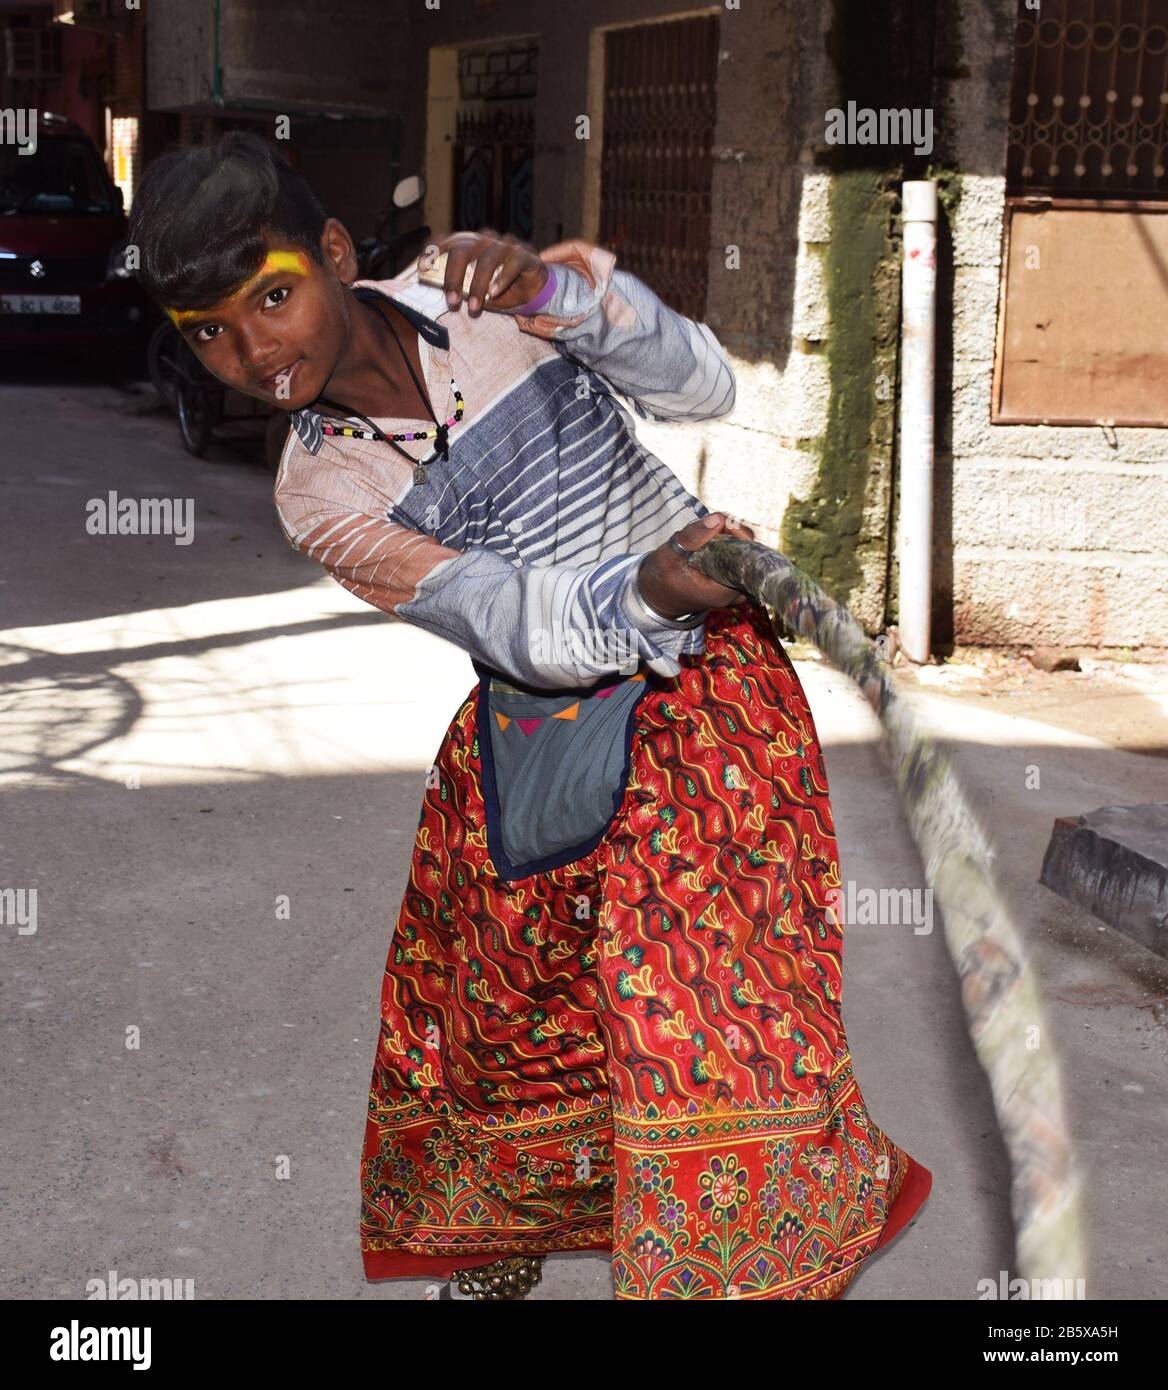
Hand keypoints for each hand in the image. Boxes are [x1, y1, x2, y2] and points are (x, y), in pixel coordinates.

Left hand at [420, 229, 548, 315]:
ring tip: (473, 307)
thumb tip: (440, 297)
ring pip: (487, 258)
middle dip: (454, 277)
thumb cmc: (497, 289)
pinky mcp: (524, 254)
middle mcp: (484, 240)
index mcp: (468, 244)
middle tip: (452, 302)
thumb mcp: (473, 291)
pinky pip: (512, 263)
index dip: (431, 252)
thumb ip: (458, 289)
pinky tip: (494, 294)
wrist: (531, 290)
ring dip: (478, 285)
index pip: (444, 241)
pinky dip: (502, 279)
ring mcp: (505, 245)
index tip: (422, 270)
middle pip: (463, 250)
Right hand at [638, 513, 756, 618]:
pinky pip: (739, 557)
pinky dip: (727, 545)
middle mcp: (735, 593)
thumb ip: (693, 536)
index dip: (737, 535)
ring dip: (728, 538)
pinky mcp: (733, 582)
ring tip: (705, 539)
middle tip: (709, 530)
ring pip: (744, 553)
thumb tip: (720, 518)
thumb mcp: (670, 554)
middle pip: (749, 553)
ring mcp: (736, 589)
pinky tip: (710, 544)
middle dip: (732, 534)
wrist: (658, 596)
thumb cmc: (661, 578)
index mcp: (722, 592)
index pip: (747, 557)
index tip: (722, 525)